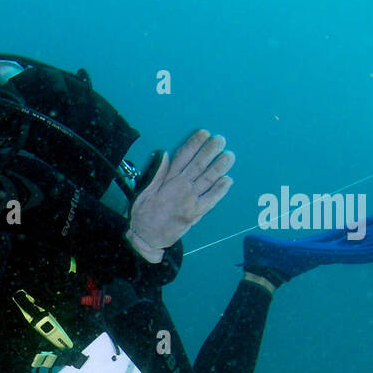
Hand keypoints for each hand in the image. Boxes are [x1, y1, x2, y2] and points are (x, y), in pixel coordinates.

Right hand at [125, 130, 233, 262]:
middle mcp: (181, 188)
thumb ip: (157, 173)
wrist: (147, 239)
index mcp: (168, 181)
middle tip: (221, 140)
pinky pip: (211, 200)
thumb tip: (166, 154)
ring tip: (229, 155)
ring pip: (208, 180)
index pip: (183, 157)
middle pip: (199, 165)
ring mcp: (190, 201)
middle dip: (211, 151)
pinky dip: (220, 190)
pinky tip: (228, 180)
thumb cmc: (143, 215)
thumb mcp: (144, 191)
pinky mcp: (196, 213)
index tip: (204, 133)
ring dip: (220, 166)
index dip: (194, 144)